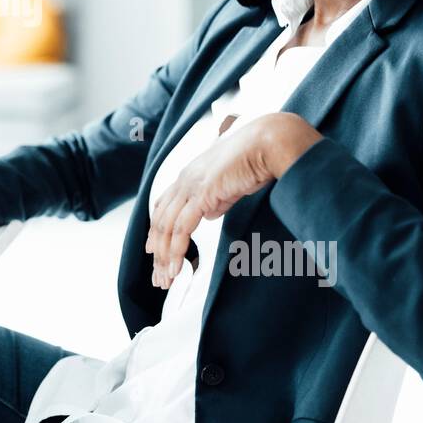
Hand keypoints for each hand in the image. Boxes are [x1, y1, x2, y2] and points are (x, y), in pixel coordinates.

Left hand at [144, 112, 319, 289]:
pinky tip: (176, 268)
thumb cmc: (256, 159)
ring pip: (166, 228)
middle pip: (160, 220)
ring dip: (164, 257)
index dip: (157, 230)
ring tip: (166, 280)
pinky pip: (181, 228)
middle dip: (157, 252)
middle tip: (159, 277)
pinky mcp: (202, 194)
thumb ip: (217, 198)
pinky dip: (175, 250)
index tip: (153, 252)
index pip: (164, 206)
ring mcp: (191, 186)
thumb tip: (208, 213)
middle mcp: (184, 180)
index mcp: (190, 175)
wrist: (269, 142)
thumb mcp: (230, 183)